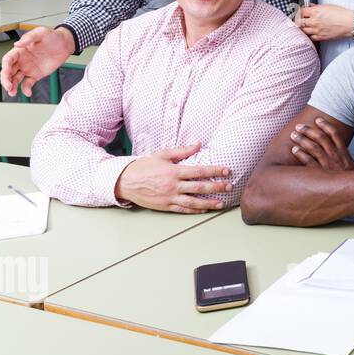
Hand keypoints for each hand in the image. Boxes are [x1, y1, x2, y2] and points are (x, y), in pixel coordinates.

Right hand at [0, 27, 74, 96]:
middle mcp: (21, 61)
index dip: (5, 66)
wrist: (65, 44)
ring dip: (12, 86)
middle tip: (8, 86)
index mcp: (20, 51)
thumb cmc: (52, 36)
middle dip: (5, 79)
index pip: (7, 60)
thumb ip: (28, 38)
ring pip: (15, 79)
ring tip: (12, 93)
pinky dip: (26, 89)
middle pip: (8, 71)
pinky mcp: (36, 75)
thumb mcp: (40, 33)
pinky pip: (28, 83)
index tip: (6, 72)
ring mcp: (28, 69)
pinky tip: (27, 93)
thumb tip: (17, 44)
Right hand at [114, 144, 230, 212]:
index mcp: (174, 171)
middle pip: (200, 187)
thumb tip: (199, 144)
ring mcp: (169, 197)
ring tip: (221, 203)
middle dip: (217, 187)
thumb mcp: (162, 155)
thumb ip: (182, 151)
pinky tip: (203, 209)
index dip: (215, 171)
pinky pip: (182, 210)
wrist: (124, 181)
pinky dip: (194, 210)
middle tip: (229, 187)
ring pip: (193, 202)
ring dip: (209, 203)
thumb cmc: (143, 166)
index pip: (199, 171)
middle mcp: (173, 186)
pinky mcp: (165, 206)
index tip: (227, 171)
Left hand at [289, 117, 353, 169]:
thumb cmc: (352, 182)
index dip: (326, 125)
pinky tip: (294, 149)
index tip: (317, 119)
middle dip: (309, 130)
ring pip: (314, 148)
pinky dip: (301, 154)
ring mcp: (328, 166)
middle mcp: (336, 157)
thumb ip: (343, 158)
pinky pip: (309, 162)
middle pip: (321, 138)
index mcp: (344, 154)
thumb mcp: (351, 167)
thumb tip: (334, 150)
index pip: (335, 134)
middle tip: (299, 126)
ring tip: (294, 135)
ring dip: (302, 139)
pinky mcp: (321, 175)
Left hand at [297, 4, 353, 41]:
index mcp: (316, 11)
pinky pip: (310, 37)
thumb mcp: (328, 6)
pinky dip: (308, 35)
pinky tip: (309, 33)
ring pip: (303, 30)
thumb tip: (311, 6)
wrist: (350, 23)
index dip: (299, 11)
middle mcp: (314, 21)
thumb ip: (317, 7)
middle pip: (299, 22)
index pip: (300, 11)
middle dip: (297, 20)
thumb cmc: (342, 14)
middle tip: (298, 19)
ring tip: (303, 26)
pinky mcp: (321, 37)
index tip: (300, 12)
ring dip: (302, 28)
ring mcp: (317, 30)